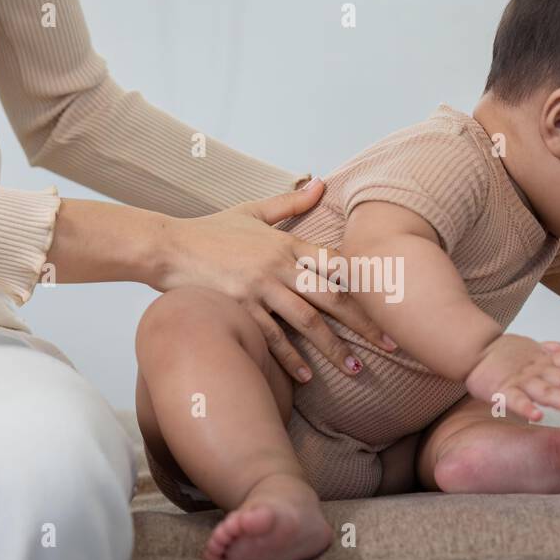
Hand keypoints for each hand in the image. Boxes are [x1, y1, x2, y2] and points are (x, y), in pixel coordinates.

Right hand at [160, 178, 396, 379]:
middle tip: (391, 343)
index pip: (336, 263)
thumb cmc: (211, 230)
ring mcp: (260, 288)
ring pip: (307, 321)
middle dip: (365, 322)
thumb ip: (290, 203)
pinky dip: (291, 359)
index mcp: (286, 242)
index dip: (366, 282)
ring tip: (357, 369)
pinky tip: (307, 377)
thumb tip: (321, 182)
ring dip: (334, 347)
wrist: (168, 246)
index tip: (391, 300)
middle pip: (332, 296)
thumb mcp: (252, 211)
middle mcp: (279, 265)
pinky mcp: (240, 308)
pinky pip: (272, 338)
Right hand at [464, 334, 559, 421]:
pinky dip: (527, 409)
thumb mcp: (533, 346)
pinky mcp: (503, 390)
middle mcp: (537, 369)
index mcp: (544, 358)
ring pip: (546, 391)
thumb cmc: (505, 352)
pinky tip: (538, 418)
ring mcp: (521, 380)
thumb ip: (554, 352)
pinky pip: (517, 401)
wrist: (475, 349)